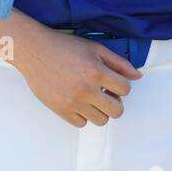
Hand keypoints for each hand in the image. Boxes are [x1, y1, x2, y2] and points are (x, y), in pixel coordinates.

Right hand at [10, 26, 141, 126]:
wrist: (34, 50)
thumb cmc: (63, 47)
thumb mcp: (95, 48)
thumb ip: (119, 63)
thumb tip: (137, 76)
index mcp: (96, 71)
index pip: (126, 90)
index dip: (122, 86)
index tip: (113, 82)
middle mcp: (86, 89)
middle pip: (117, 111)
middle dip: (115, 102)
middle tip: (105, 93)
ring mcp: (73, 102)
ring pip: (101, 120)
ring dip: (100, 110)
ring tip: (91, 97)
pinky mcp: (61, 110)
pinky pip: (82, 123)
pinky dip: (83, 115)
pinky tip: (78, 101)